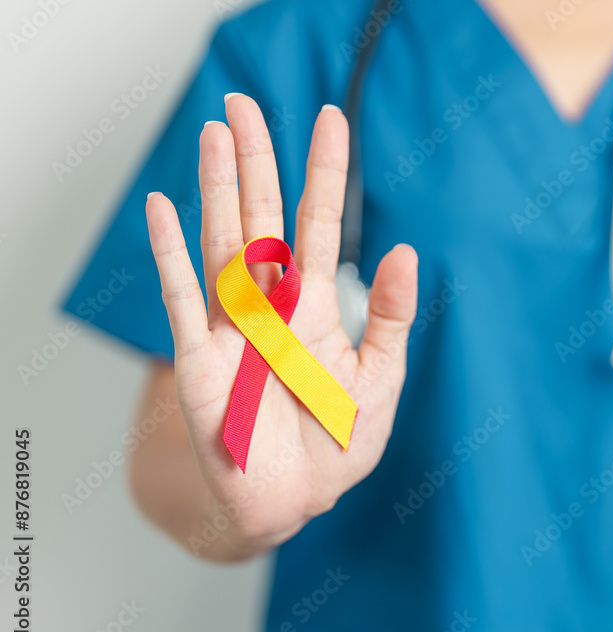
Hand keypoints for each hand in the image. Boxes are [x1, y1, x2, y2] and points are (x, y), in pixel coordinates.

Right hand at [145, 94, 416, 555]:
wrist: (293, 501)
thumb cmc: (339, 441)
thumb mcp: (380, 377)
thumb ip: (390, 315)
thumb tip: (405, 249)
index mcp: (316, 306)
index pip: (318, 226)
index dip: (324, 174)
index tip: (331, 121)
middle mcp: (271, 305)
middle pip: (261, 219)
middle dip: (257, 162)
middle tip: (245, 104)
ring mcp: (232, 326)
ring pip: (222, 243)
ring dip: (217, 190)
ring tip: (213, 134)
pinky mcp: (199, 358)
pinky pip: (182, 297)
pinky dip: (171, 253)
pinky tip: (163, 207)